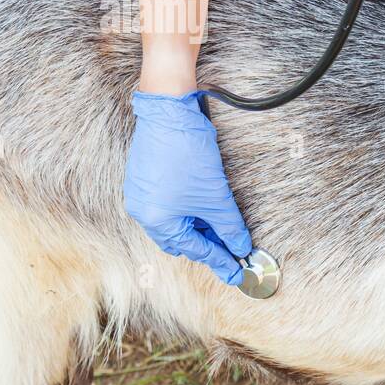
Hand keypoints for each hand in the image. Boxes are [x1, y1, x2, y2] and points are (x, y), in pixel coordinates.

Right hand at [124, 91, 252, 284]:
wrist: (169, 111)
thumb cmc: (188, 153)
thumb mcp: (215, 196)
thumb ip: (230, 226)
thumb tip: (242, 247)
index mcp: (156, 220)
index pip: (194, 249)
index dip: (220, 260)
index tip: (237, 272)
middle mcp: (143, 210)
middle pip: (180, 239)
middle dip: (207, 244)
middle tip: (233, 250)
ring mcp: (142, 193)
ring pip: (175, 221)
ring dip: (199, 226)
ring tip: (224, 228)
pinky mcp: (147, 177)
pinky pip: (169, 204)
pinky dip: (189, 209)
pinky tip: (205, 206)